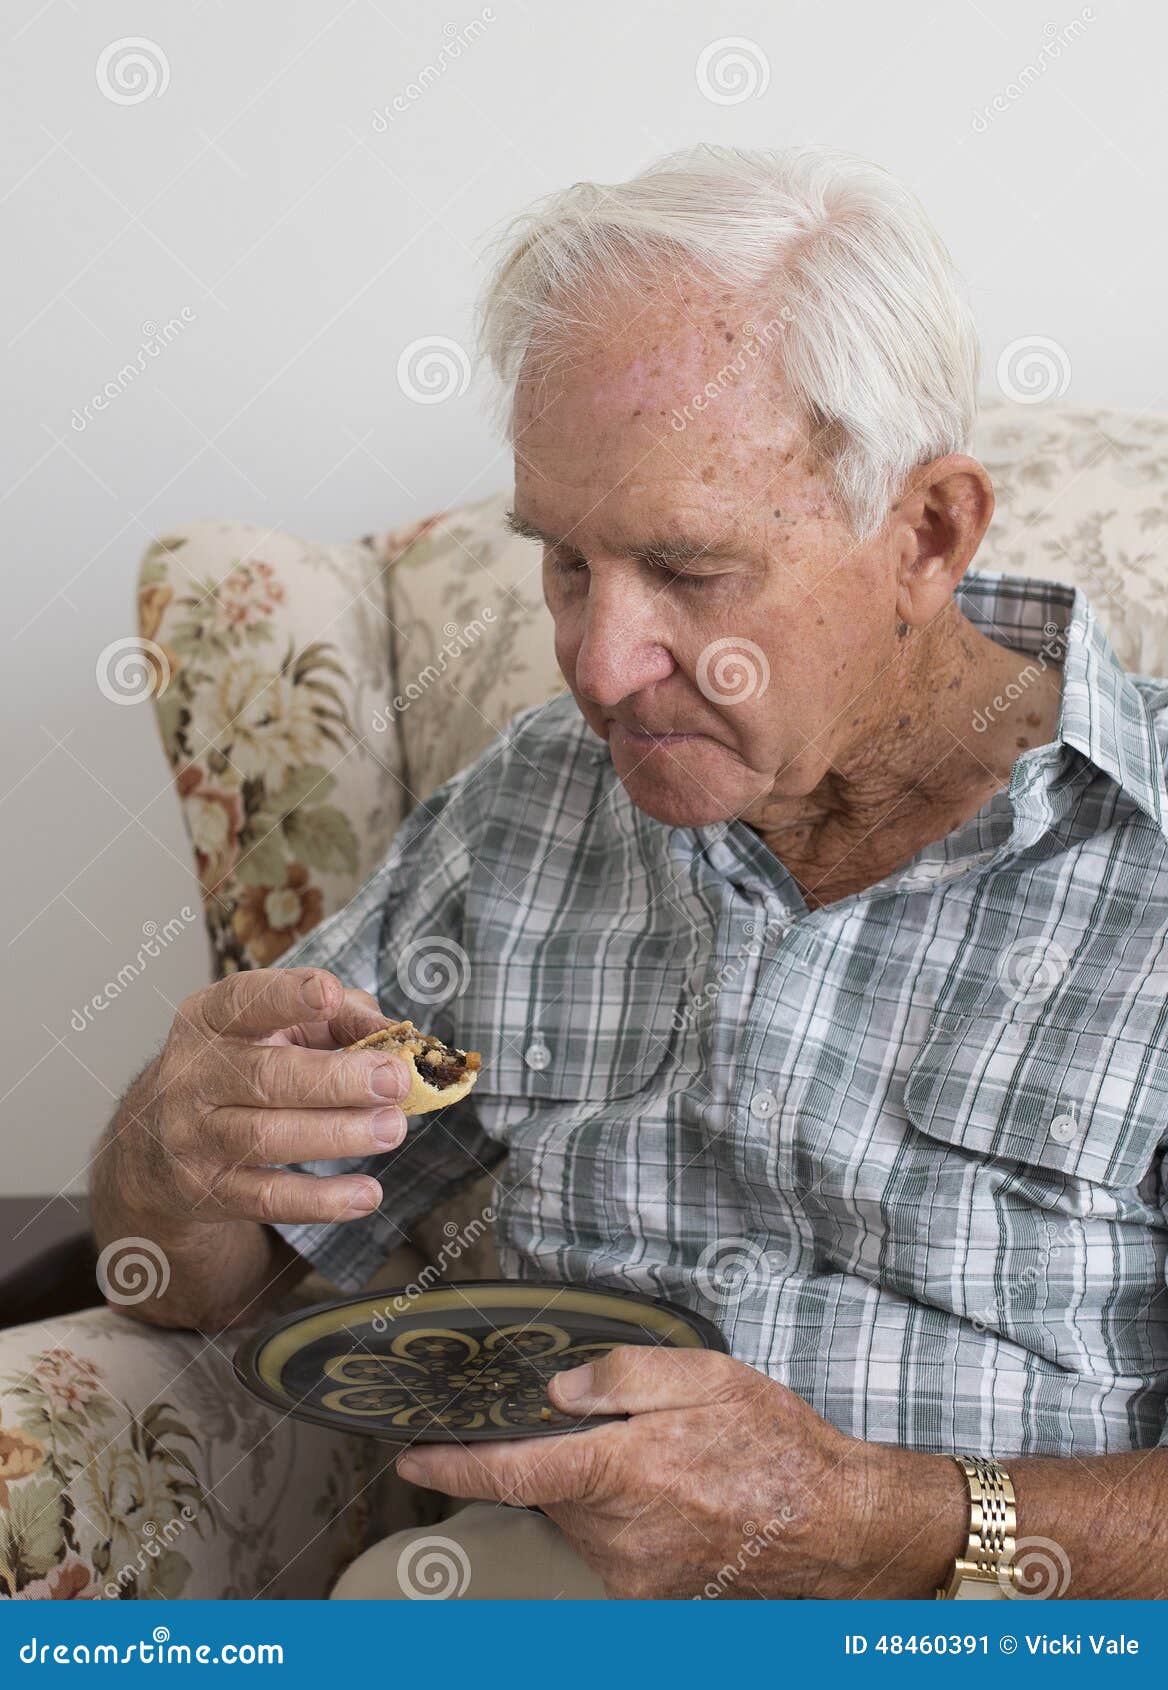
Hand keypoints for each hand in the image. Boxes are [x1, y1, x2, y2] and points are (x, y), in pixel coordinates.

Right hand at [118, 966, 412, 1229]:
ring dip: (337, 1134)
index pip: (243, 1000)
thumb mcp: (277, 1027)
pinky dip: (321, 1200)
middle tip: (395, 1080)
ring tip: (392, 1128)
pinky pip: (267, 1198)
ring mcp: (194, 1136)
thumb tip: (396, 1037)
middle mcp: (192, 1075)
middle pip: (265, 1076)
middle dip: (336, 1079)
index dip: (287, 995)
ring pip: (266, 1137)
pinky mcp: (207, 1191)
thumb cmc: (241, 1067)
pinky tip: (367, 1194)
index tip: (330, 993)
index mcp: (209, 1018)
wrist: (153, 1147)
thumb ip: (339, 1018)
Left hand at [397, 1345, 944, 1598]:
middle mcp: (616, 1533)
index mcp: (620, 1473)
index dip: (450, 1465)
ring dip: (590, 1483)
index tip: (409, 1456)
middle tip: (600, 1421)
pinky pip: (607, 1542)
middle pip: (544, 1489)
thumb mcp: (704, 1377)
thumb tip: (557, 1390)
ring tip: (660, 1457)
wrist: (835, 1524)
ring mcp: (631, 1571)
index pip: (509, 1470)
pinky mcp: (649, 1591)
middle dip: (552, 1453)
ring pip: (575, 1515)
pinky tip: (670, 1491)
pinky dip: (618, 1511)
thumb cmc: (775, 1445)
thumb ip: (620, 1376)